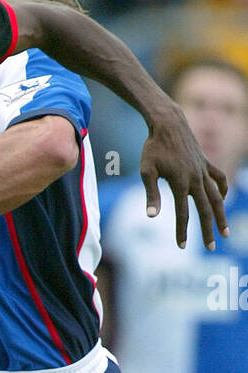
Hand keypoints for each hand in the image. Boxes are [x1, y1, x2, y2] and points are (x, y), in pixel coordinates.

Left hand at [140, 102, 228, 248]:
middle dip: (208, 231)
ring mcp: (203, 171)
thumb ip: (151, 195)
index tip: (181, 246)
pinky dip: (222, 190)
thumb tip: (151, 216)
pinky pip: (219, 179)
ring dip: (221, 216)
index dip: (181, 231)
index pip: (182, 213)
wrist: (168, 123)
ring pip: (217, 198)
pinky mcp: (206, 163)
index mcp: (180, 183)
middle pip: (204, 210)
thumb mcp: (146, 171)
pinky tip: (222, 200)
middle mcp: (196, 179)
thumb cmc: (153, 147)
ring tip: (225, 232)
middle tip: (211, 248)